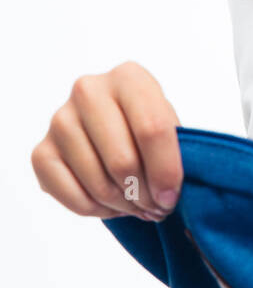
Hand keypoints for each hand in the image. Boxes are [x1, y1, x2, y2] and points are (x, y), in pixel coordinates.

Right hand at [31, 61, 182, 223]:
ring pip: (99, 184)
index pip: (152, 129)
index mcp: (128, 77)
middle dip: (145, 195)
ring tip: (136, 204)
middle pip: (123, 161)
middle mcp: (88, 91)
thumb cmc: (148, 129)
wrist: (115, 129)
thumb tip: (166, 195)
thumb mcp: (171, 128)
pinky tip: (112, 203)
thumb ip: (176, 154)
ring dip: (124, 205)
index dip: (166, 172)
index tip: (171, 197)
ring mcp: (59, 120)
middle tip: (156, 207)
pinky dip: (98, 210)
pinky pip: (73, 197)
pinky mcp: (41, 152)